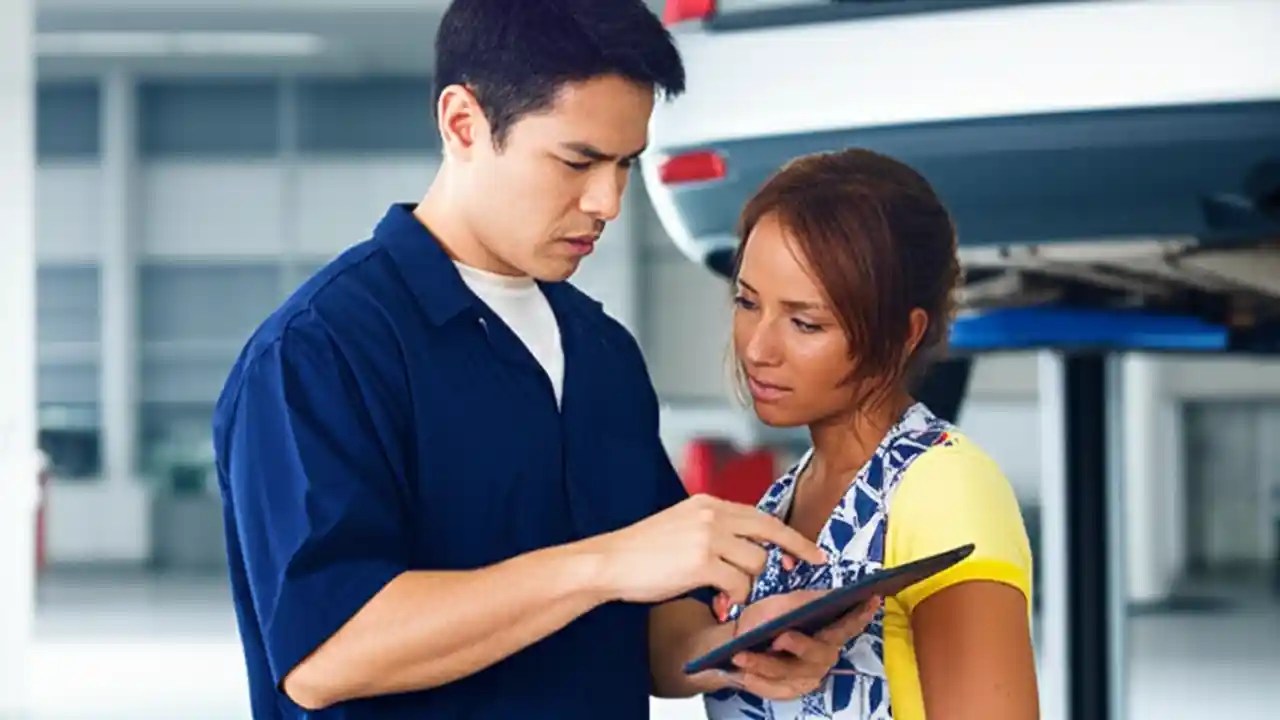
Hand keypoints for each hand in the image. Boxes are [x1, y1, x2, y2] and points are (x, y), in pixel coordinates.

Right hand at [588, 494, 826, 604]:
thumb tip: (750, 551)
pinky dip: (732, 599)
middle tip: (808, 570)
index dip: (789, 536)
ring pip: (755, 563)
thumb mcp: (682, 527)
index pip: (761, 516)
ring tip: (723, 595)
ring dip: (746, 586)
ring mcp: (707, 536)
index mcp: (707, 504)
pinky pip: (737, 585)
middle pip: (769, 533)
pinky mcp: (701, 561)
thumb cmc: (641, 552)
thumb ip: (714, 531)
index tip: (811, 552)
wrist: (608, 562)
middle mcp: (712, 514)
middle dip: (795, 552)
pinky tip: (715, 604)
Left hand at [718, 590, 881, 699]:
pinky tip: (742, 673)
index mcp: (829, 633)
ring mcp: (807, 677)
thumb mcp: (785, 602)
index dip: (861, 615)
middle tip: (779, 637)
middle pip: (817, 654)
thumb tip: (833, 595)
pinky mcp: (788, 691)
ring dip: (763, 664)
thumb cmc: (768, 618)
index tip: (871, 600)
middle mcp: (823, 657)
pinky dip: (756, 680)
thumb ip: (806, 601)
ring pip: (787, 673)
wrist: (741, 639)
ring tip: (742, 655)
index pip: (849, 625)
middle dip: (799, 645)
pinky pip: (772, 689)